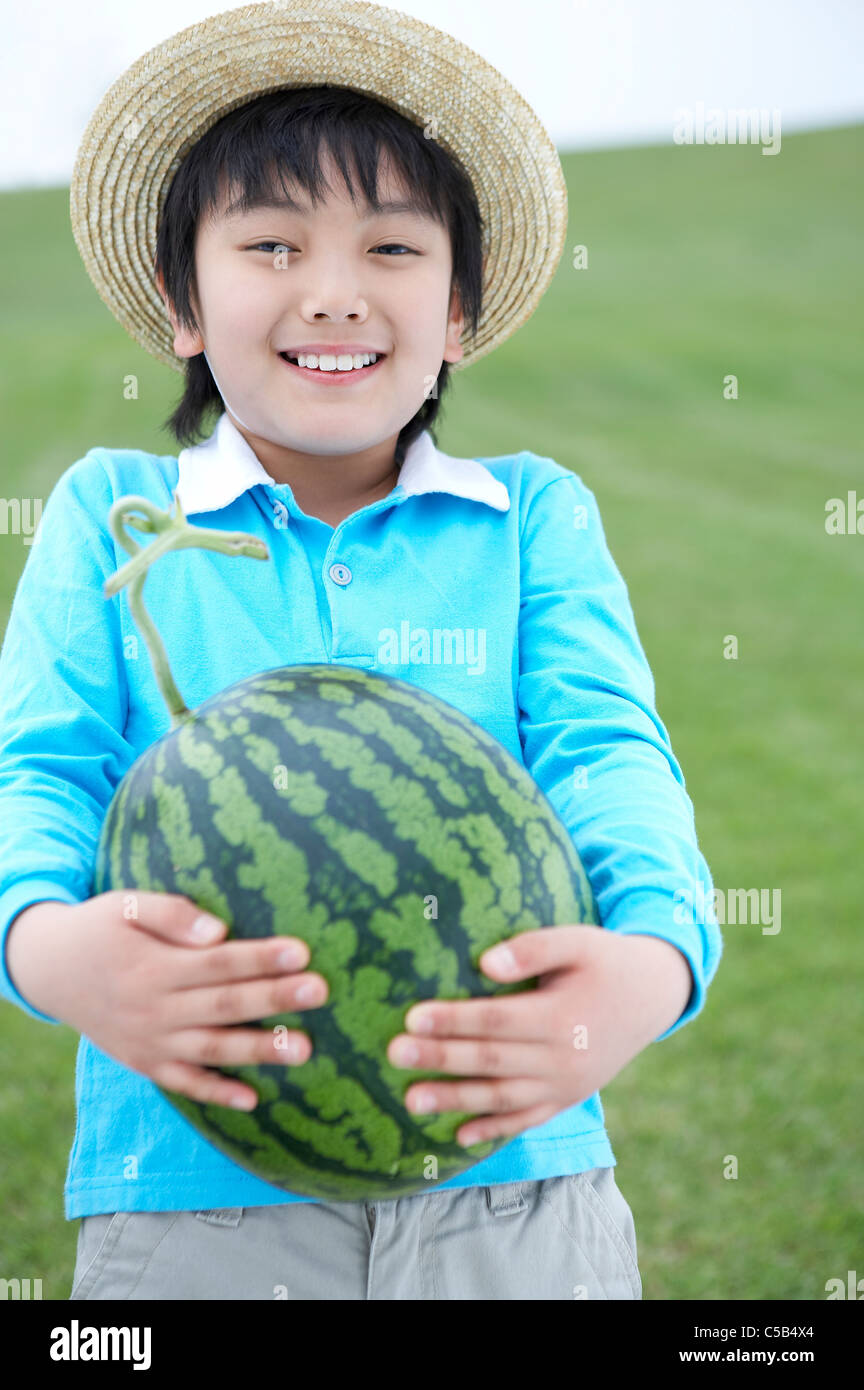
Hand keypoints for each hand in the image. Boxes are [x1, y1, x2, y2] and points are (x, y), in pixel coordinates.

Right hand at [8, 891, 326, 1110]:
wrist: (51, 969)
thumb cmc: (102, 927)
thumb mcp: (127, 905)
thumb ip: (172, 914)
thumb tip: (218, 931)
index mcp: (154, 967)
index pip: (218, 962)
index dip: (260, 958)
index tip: (302, 952)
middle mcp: (154, 1009)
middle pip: (224, 1005)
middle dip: (274, 999)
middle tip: (321, 991)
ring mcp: (150, 1042)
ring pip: (212, 1049)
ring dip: (259, 1050)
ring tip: (305, 1048)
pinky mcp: (145, 1062)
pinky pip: (184, 1083)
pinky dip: (216, 1093)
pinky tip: (253, 1098)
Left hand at [387, 925, 692, 1146]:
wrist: (653, 995)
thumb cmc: (605, 959)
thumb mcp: (578, 940)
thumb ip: (533, 947)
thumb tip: (483, 962)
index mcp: (562, 1017)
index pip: (496, 1021)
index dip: (454, 1020)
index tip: (412, 1017)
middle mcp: (563, 1059)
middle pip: (491, 1061)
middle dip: (440, 1060)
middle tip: (393, 1054)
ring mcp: (566, 1085)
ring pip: (502, 1098)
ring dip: (455, 1100)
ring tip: (410, 1100)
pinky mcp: (568, 1098)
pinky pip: (526, 1120)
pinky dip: (494, 1129)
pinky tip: (460, 1135)